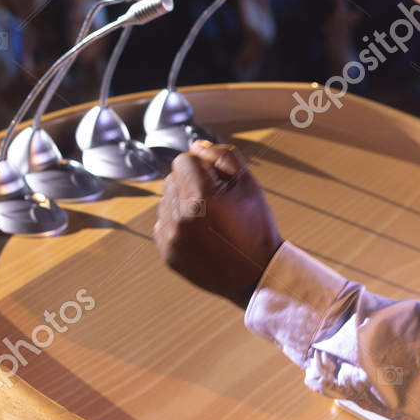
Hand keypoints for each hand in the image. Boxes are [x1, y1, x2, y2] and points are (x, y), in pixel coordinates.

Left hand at [153, 140, 283, 307]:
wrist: (256, 273)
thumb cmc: (255, 225)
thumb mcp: (248, 183)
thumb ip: (222, 156)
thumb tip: (196, 146)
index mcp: (200, 198)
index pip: (183, 160)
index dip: (202, 165)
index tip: (216, 179)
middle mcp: (180, 218)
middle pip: (172, 179)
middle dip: (190, 183)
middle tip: (216, 201)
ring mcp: (171, 238)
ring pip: (165, 201)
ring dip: (182, 203)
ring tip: (209, 219)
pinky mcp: (167, 253)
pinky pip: (163, 224)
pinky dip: (177, 224)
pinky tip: (200, 234)